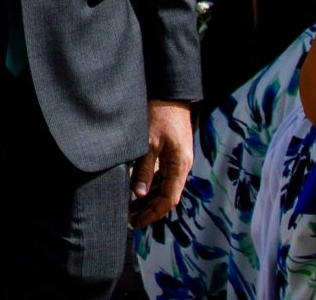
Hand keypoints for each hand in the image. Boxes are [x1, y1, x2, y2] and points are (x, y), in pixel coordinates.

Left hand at [128, 99, 192, 227]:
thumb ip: (144, 169)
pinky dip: (153, 185)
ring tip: (132, 209)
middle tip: (132, 220)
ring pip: (166, 186)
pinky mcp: (173, 152)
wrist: (171, 93)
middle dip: (150, 209)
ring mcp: (179, 159)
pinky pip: (164, 176)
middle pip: (168, 196)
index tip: (138, 222)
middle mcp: (182, 165)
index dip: (153, 213)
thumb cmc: (160, 114)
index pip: (169, 199)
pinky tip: (140, 190)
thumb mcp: (148, 142)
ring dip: (150, 199)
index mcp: (180, 165)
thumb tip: (138, 194)